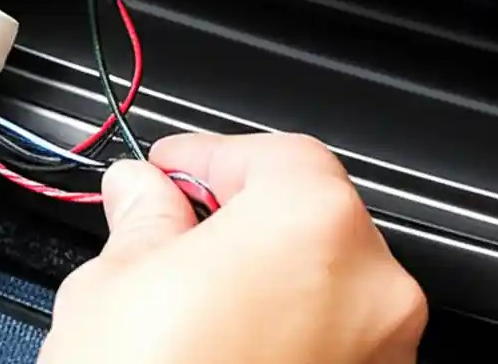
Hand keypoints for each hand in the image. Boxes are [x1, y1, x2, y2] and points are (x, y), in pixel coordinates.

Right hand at [41, 134, 426, 363]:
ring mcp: (382, 360)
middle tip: (169, 228)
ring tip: (186, 299)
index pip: (276, 155)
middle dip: (238, 218)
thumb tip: (142, 192)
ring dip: (266, 280)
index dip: (210, 156)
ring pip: (325, 288)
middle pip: (310, 219)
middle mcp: (371, 290)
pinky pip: (332, 347)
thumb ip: (142, 219)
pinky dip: (287, 336)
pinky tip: (219, 349)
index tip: (168, 169)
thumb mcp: (114, 284)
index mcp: (311, 226)